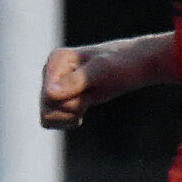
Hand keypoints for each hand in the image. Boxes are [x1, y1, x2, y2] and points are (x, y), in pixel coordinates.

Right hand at [40, 33, 177, 128]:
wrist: (136, 65)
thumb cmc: (123, 64)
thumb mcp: (102, 71)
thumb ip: (76, 81)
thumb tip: (50, 94)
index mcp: (56, 60)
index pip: (48, 96)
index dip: (70, 101)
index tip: (90, 89)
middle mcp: (51, 72)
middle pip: (46, 108)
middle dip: (71, 108)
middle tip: (91, 96)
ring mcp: (54, 85)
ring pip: (46, 117)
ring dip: (69, 116)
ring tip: (87, 102)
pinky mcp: (59, 97)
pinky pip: (51, 121)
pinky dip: (67, 121)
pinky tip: (82, 110)